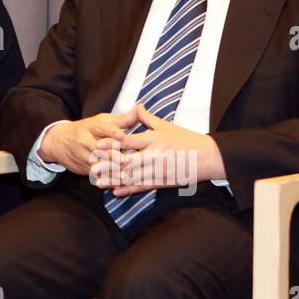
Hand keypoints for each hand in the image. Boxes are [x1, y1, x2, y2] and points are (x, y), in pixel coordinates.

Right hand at [38, 107, 139, 174]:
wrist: (59, 142)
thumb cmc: (86, 130)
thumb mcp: (101, 121)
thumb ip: (122, 119)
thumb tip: (139, 109)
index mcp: (90, 126)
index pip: (101, 128)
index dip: (112, 132)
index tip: (122, 136)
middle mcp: (85, 141)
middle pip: (100, 149)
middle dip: (113, 156)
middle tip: (127, 160)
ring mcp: (83, 156)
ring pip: (98, 165)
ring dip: (111, 171)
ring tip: (125, 175)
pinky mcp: (83, 169)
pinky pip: (96, 176)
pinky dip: (107, 180)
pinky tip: (118, 183)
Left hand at [89, 104, 223, 194]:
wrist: (206, 158)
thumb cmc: (185, 139)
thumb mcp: (166, 126)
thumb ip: (147, 118)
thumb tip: (136, 106)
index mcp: (153, 140)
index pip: (128, 142)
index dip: (111, 143)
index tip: (97, 144)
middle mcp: (153, 156)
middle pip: (126, 162)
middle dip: (108, 165)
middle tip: (91, 166)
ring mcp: (157, 171)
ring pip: (131, 178)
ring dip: (113, 180)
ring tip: (97, 181)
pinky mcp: (161, 182)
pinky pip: (141, 187)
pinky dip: (127, 190)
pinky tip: (115, 191)